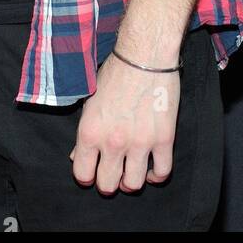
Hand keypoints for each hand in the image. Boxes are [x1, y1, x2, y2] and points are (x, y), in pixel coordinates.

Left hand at [69, 49, 180, 193]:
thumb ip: (85, 133)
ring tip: (131, 170)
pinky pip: (163, 172)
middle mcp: (113, 142)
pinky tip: (152, 167)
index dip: (86, 176)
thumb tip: (78, 157)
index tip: (92, 171)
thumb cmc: (114, 74)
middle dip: (108, 182)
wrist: (144, 56)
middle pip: (108, 185)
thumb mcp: (89, 101)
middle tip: (112, 171)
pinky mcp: (164, 140)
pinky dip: (157, 175)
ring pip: (134, 184)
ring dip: (131, 181)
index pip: (82, 174)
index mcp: (90, 132)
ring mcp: (140, 143)